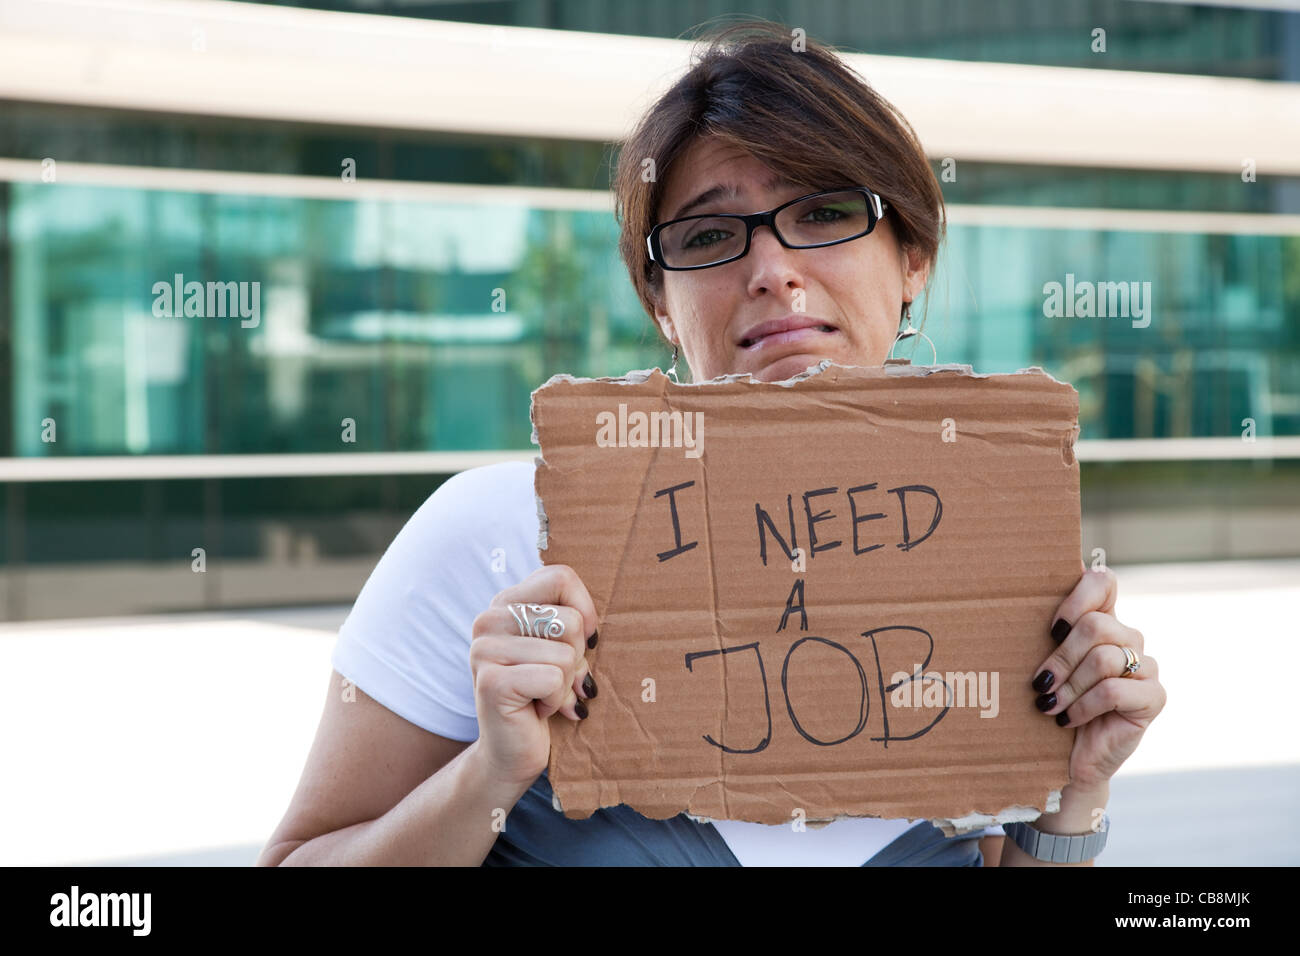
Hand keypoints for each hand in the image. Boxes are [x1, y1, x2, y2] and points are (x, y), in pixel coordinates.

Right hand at [470, 564, 598, 786]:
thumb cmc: (543, 695)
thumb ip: (571, 623)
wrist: (511, 753)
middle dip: (576, 658)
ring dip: (565, 684)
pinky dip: (557, 701)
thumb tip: (593, 628)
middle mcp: (488, 619)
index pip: (561, 577)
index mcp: (505, 603)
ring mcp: (484, 650)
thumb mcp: (560, 648)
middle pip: (569, 620)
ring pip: (565, 653)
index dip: (585, 611)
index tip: (581, 641)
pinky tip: (537, 710)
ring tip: (544, 696)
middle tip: (554, 681)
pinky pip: (553, 679)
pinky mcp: (492, 682)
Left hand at [1030, 561, 1166, 790]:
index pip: (1104, 582)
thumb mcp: (1046, 665)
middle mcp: (1129, 639)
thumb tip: (1014, 603)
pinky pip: (1114, 691)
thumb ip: (1046, 636)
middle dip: (1060, 657)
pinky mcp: (1154, 697)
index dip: (1077, 598)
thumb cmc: (1054, 704)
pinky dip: (1083, 706)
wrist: (1070, 756)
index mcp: (1104, 621)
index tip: (1052, 628)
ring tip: (1050, 705)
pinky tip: (1068, 719)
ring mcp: (1147, 667)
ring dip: (1069, 686)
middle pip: (1095, 625)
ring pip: (1103, 659)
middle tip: (1040, 684)